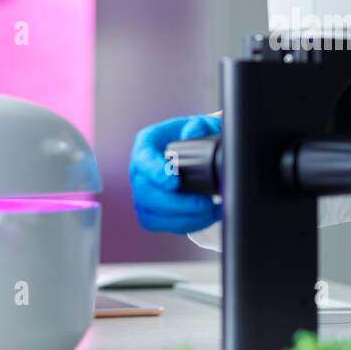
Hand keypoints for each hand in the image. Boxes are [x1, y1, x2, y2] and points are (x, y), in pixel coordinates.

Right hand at [129, 115, 221, 233]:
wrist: (196, 154)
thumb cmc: (194, 136)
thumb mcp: (201, 125)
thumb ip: (198, 125)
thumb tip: (191, 133)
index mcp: (146, 144)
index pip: (143, 159)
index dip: (155, 173)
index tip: (174, 182)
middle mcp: (139, 170)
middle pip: (145, 193)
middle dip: (176, 204)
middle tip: (204, 204)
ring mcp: (142, 193)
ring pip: (150, 215)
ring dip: (183, 219)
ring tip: (211, 212)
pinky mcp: (150, 211)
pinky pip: (161, 225)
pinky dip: (186, 225)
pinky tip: (206, 217)